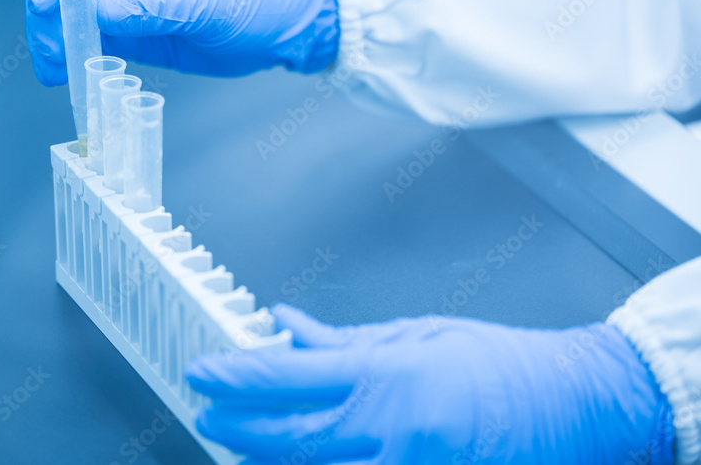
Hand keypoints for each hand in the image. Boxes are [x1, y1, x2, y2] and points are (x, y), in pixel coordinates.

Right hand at [25, 0, 337, 84]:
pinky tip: (69, 76)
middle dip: (50, 14)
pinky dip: (77, 57)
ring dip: (58, 40)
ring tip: (56, 71)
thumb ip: (152, 8)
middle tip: (50, 49)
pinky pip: (92, 40)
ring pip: (72, 14)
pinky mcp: (130, 30)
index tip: (43, 2)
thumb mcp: (203, 1)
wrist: (280, 28)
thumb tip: (103, 15)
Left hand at [186, 305, 673, 463]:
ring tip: (241, 440)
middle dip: (236, 426)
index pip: (285, 378)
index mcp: (386, 377)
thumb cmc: (503, 366)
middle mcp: (389, 432)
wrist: (575, 409)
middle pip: (285, 436)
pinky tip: (295, 460)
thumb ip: (341, 339)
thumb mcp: (417, 334)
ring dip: (268, 456)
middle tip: (206, 412)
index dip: (234, 376)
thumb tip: (287, 327)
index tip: (204, 372)